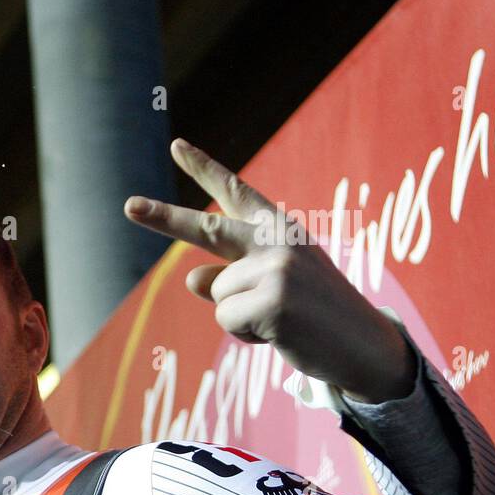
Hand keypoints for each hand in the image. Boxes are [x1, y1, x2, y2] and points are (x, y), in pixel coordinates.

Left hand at [124, 138, 415, 403]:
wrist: (366, 348)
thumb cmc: (316, 317)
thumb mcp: (274, 287)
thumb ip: (229, 277)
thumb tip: (190, 279)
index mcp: (282, 230)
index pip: (238, 194)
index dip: (206, 169)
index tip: (176, 146)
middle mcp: (278, 242)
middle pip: (207, 230)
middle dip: (163, 218)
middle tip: (128, 206)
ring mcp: (277, 268)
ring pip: (215, 294)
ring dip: (239, 317)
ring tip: (282, 320)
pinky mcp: (273, 301)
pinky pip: (226, 321)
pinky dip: (246, 336)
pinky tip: (283, 333)